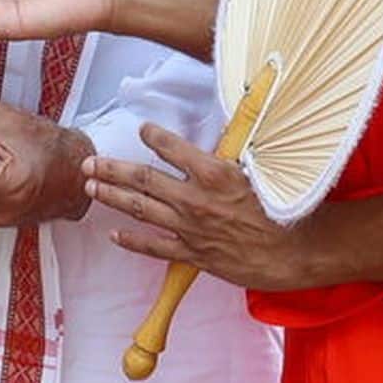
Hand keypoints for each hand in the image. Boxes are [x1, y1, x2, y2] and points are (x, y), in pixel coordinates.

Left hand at [84, 124, 306, 290]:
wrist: (293, 252)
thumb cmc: (283, 209)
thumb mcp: (259, 171)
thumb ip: (231, 155)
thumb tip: (223, 132)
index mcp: (214, 173)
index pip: (173, 148)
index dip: (153, 137)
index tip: (141, 129)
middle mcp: (196, 199)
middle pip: (144, 180)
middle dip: (112, 170)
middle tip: (89, 163)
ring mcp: (191, 228)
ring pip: (142, 209)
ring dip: (113, 197)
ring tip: (90, 188)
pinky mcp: (193, 253)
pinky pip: (155, 246)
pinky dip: (132, 241)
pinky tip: (114, 235)